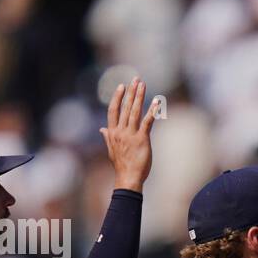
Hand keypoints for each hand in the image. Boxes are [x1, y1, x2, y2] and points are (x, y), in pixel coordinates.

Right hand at [102, 77, 158, 192]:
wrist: (128, 178)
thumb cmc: (121, 166)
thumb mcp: (111, 150)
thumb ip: (107, 137)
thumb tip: (101, 129)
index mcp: (112, 133)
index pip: (113, 110)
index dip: (117, 97)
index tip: (121, 86)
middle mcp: (120, 131)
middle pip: (125, 107)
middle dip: (131, 92)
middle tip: (136, 79)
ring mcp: (131, 135)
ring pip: (135, 111)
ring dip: (139, 97)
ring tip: (142, 84)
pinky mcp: (142, 139)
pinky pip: (147, 122)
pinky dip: (152, 111)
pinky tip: (156, 102)